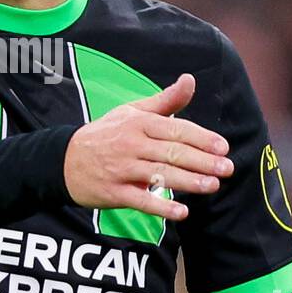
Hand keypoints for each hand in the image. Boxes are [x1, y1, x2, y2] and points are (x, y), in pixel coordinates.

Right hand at [62, 72, 232, 220]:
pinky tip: (182, 212)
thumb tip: (190, 80)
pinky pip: (141, 200)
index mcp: (138, 123)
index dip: (201, 138)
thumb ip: (165, 100)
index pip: (175, 130)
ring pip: (160, 175)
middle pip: (171, 153)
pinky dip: (161, 207)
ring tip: (212, 185)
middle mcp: (130, 144)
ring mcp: (121, 169)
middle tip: (227, 168)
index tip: (223, 147)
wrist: (64, 160)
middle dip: (202, 161)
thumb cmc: (106, 134)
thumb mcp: (132, 111)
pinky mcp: (114, 192)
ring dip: (188, 181)